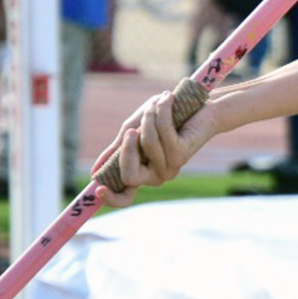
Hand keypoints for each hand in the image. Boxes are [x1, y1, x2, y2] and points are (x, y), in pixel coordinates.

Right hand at [91, 90, 216, 207]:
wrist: (202, 106)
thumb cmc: (164, 117)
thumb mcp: (134, 131)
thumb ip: (118, 148)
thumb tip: (96, 171)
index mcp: (143, 173)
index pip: (125, 198)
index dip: (112, 199)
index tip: (98, 188)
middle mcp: (157, 176)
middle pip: (130, 175)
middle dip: (127, 148)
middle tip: (132, 129)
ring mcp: (170, 167)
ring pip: (147, 144)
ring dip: (148, 118)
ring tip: (156, 104)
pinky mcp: (182, 153)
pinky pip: (162, 132)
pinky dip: (161, 111)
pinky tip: (167, 99)